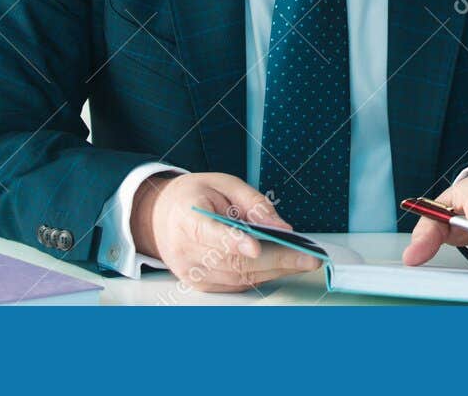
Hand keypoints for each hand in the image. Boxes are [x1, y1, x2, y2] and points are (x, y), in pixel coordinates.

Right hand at [132, 171, 321, 292]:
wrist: (161, 216)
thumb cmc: (194, 197)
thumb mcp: (224, 183)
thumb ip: (254, 203)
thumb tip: (282, 227)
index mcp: (187, 217)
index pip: (209, 232)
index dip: (233, 240)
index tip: (256, 246)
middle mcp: (184, 249)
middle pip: (232, 260)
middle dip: (275, 260)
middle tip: (307, 258)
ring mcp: (190, 271)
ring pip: (237, 277)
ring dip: (273, 271)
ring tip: (302, 261)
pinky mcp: (200, 284)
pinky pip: (235, 284)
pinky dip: (260, 276)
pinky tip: (280, 266)